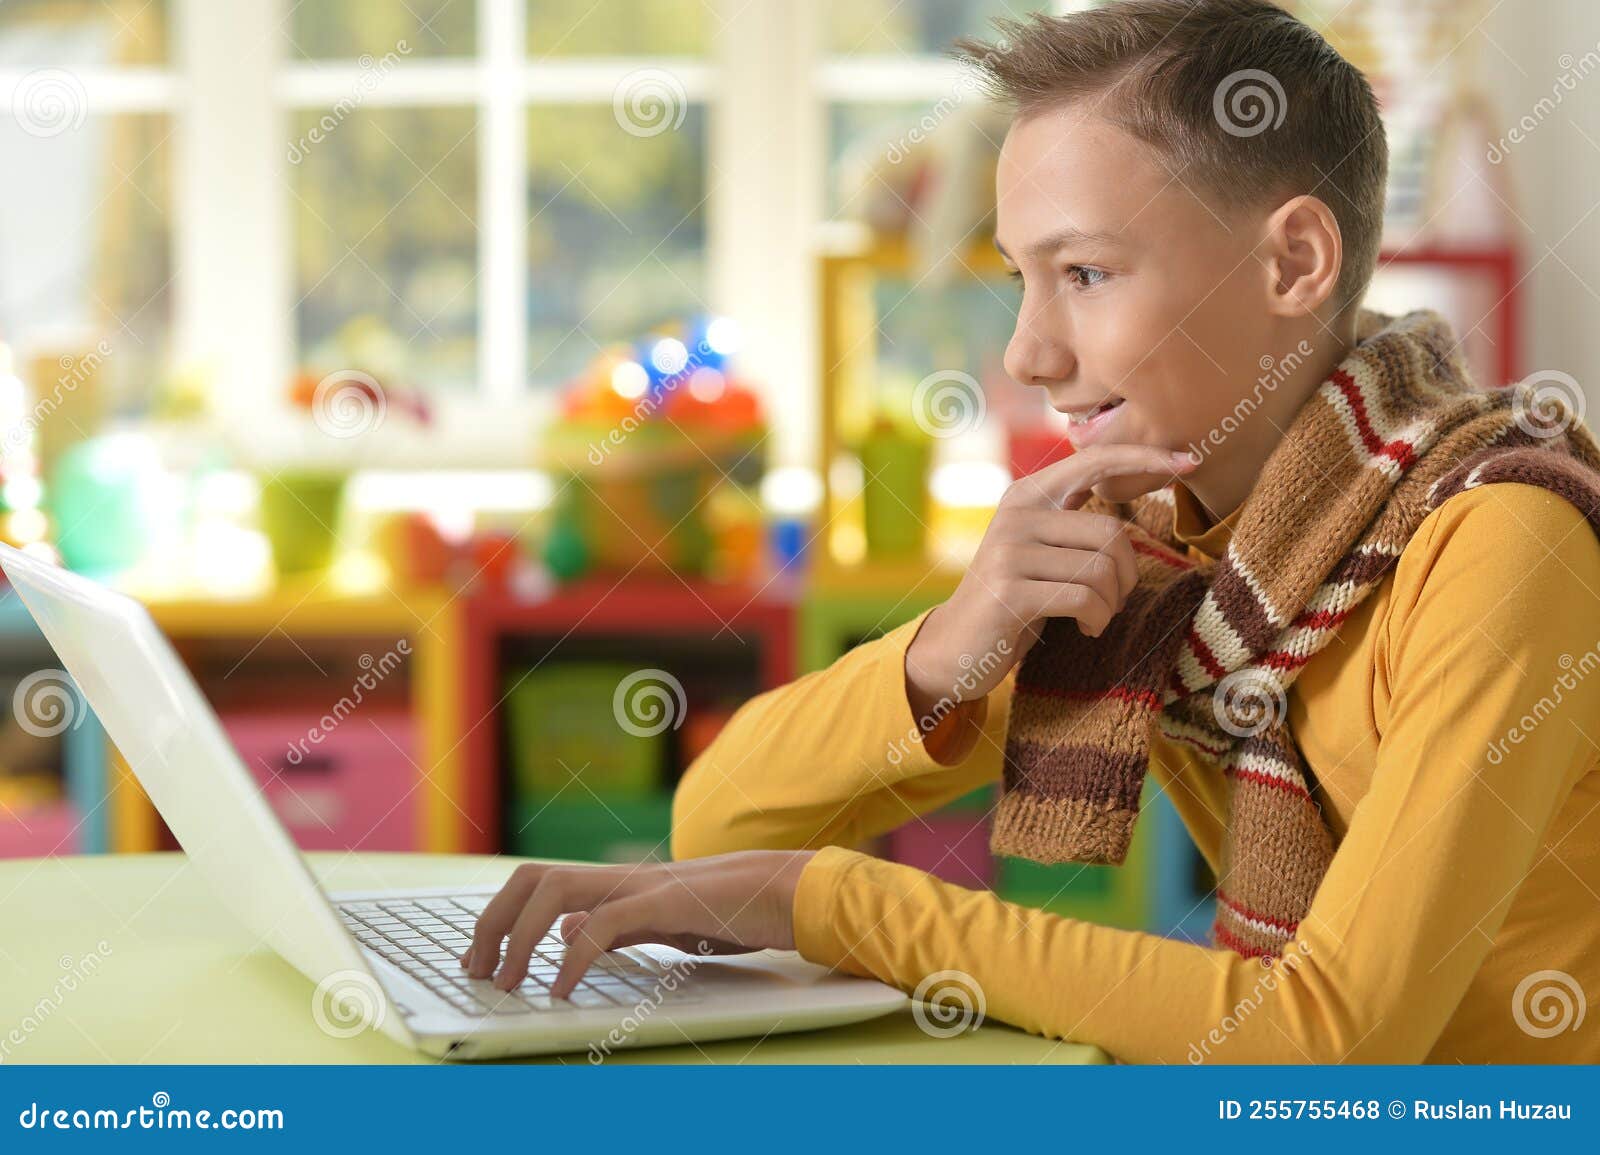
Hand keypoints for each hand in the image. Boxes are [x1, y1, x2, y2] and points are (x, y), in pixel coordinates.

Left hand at [461, 850, 814, 995]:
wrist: (785, 892)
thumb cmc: (731, 910)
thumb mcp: (660, 922)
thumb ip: (616, 925)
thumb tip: (569, 933)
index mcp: (615, 884)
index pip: (539, 882)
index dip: (500, 916)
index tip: (481, 957)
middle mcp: (619, 877)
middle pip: (532, 878)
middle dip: (492, 922)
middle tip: (477, 970)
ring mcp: (639, 885)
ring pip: (554, 890)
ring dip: (519, 936)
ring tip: (508, 980)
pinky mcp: (664, 903)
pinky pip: (604, 924)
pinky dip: (572, 957)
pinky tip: (560, 988)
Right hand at [905, 443, 1195, 718]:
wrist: (955, 649)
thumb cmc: (1014, 599)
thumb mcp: (1039, 549)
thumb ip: (1071, 518)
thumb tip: (1136, 479)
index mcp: (1027, 495)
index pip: (1094, 460)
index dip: (1144, 457)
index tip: (1191, 461)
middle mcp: (1016, 514)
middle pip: (1111, 533)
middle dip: (1127, 576)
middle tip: (1113, 601)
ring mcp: (1010, 552)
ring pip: (1101, 569)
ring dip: (1111, 605)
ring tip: (1094, 618)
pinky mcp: (1010, 591)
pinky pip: (1085, 599)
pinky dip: (1097, 620)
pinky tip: (1084, 629)